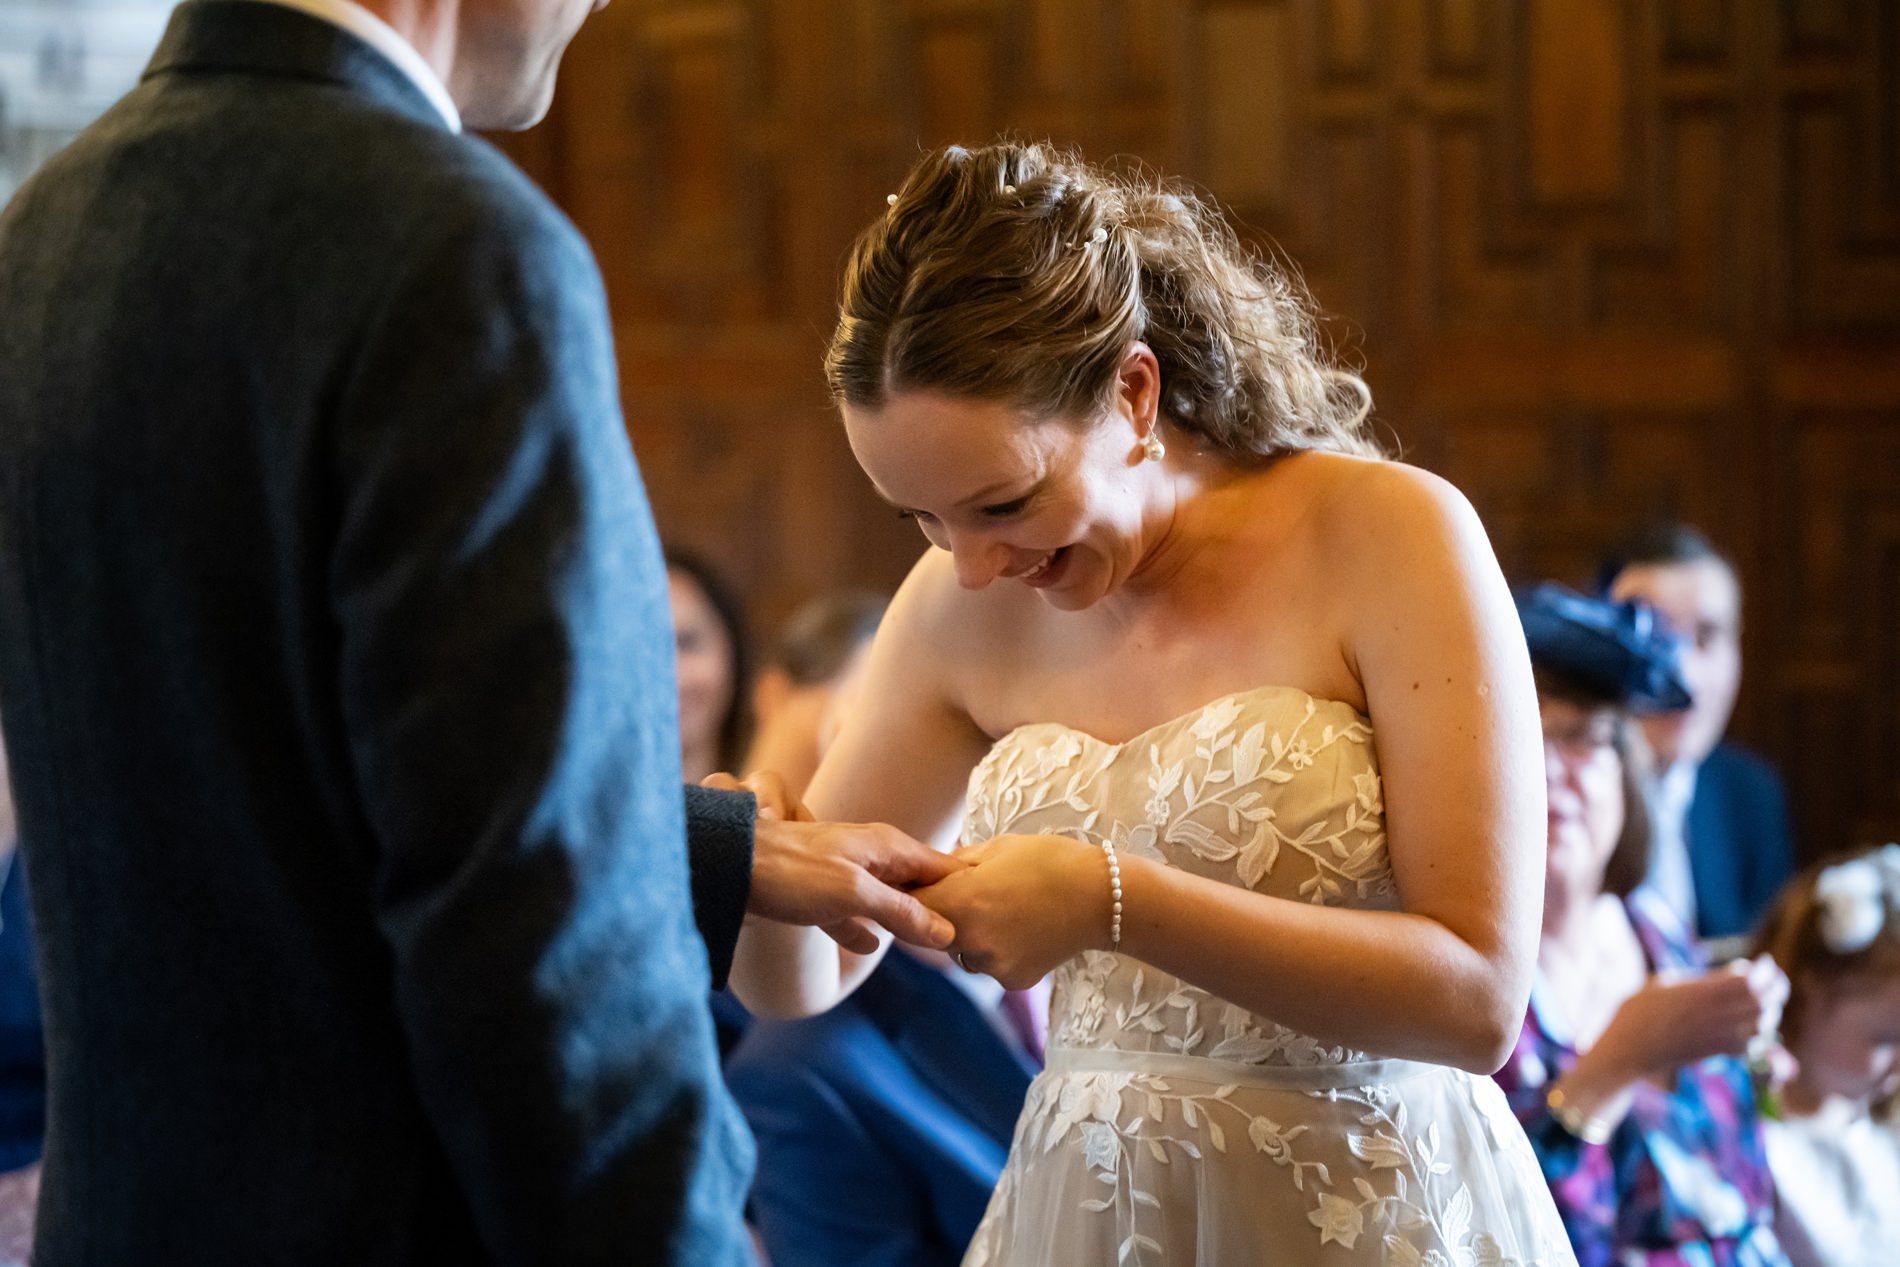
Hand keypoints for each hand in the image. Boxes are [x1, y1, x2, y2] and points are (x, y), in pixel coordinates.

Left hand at [704, 772, 963, 953]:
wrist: (729, 867)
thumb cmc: (791, 872)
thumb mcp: (855, 893)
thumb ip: (902, 911)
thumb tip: (948, 931)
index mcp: (885, 845)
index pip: (941, 866)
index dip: (965, 888)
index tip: (989, 912)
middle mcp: (869, 854)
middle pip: (915, 881)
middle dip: (937, 906)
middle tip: (966, 935)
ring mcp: (843, 872)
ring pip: (885, 897)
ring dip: (902, 917)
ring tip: (927, 943)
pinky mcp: (817, 892)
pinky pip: (852, 911)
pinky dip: (863, 928)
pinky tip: (868, 946)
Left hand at [913, 834, 1107, 988]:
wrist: (1101, 896)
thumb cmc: (1049, 860)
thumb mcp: (996, 848)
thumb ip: (954, 863)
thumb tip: (929, 869)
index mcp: (959, 901)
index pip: (909, 904)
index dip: (910, 894)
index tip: (920, 885)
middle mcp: (969, 939)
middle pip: (932, 931)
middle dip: (942, 914)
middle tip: (972, 894)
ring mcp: (991, 965)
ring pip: (961, 951)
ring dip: (969, 935)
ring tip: (1003, 910)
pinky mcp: (1013, 980)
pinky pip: (990, 964)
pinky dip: (997, 950)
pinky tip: (1022, 929)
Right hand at [1596, 955, 1789, 1077]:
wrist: (1629, 1048)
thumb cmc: (1639, 1010)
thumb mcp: (1665, 983)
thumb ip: (1701, 980)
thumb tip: (1735, 974)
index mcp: (1700, 991)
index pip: (1749, 980)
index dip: (1764, 970)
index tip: (1764, 962)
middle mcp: (1713, 1014)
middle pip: (1761, 1000)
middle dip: (1774, 988)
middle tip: (1772, 979)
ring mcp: (1717, 1035)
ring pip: (1762, 1023)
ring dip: (1768, 1011)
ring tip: (1761, 1001)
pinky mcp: (1717, 1052)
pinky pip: (1751, 1045)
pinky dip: (1757, 1035)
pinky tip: (1750, 1027)